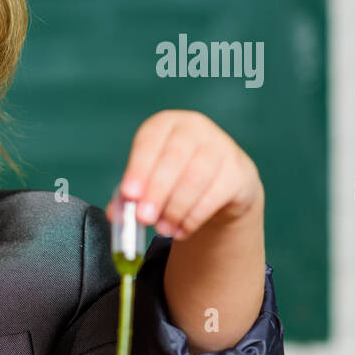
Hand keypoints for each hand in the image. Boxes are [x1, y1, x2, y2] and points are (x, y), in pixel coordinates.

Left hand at [107, 109, 263, 239]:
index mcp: (165, 125)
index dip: (139, 168)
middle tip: (143, 218)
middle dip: (156, 192)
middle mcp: (195, 128)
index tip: (129, 194)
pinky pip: (215, 195)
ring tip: (162, 229)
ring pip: (196, 178)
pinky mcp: (239, 171)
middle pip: (174, 158)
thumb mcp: (149, 182)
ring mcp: (222, 146)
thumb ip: (129, 197)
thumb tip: (115, 214)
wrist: (221, 186)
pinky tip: (182, 229)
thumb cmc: (174, 179)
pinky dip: (194, 217)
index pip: (150, 141)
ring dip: (175, 209)